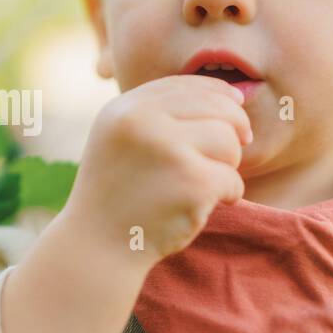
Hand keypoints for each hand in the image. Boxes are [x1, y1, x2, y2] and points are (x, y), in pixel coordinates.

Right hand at [60, 74, 250, 263]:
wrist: (95, 247)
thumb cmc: (117, 194)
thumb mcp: (122, 139)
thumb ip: (162, 112)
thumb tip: (236, 95)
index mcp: (123, 108)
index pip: (186, 85)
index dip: (218, 96)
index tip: (235, 111)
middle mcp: (142, 121)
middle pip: (218, 109)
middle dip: (232, 132)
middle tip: (226, 156)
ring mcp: (167, 150)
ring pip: (229, 142)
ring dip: (227, 166)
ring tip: (204, 185)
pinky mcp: (191, 182)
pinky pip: (233, 179)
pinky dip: (228, 195)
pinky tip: (203, 206)